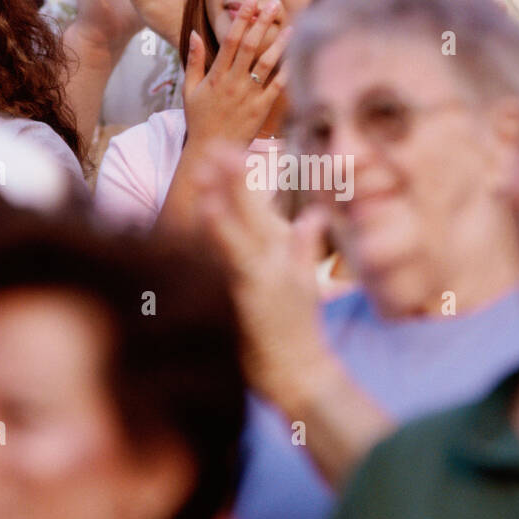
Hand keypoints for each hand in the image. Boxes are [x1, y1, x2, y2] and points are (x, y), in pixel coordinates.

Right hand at [182, 0, 289, 147]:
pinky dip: (288, 71)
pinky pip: (277, 87)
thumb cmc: (199, 119)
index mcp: (216, 75)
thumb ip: (194, 60)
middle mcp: (233, 82)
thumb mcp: (189, 89)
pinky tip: (297, 57)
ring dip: (278, 42)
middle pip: (250, 46)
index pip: (230, 40)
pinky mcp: (261, 109)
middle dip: (262, 22)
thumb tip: (194, 32)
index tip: (251, 2)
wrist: (210, 149)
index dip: (242, 19)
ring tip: (290, 25)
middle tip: (273, 4)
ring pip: (266, 63)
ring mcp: (248, 96)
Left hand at [192, 141, 329, 397]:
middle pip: (248, 209)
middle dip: (231, 178)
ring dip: (222, 200)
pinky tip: (206, 218)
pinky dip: (219, 238)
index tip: (226, 149)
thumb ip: (305, 244)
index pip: (258, 202)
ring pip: (236, 231)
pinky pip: (229, 261)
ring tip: (204, 174)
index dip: (242, 174)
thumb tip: (313, 215)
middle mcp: (270, 257)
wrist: (298, 370)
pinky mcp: (250, 295)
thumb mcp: (306, 280)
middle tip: (213, 149)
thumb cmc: (296, 326)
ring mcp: (260, 275)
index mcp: (279, 249)